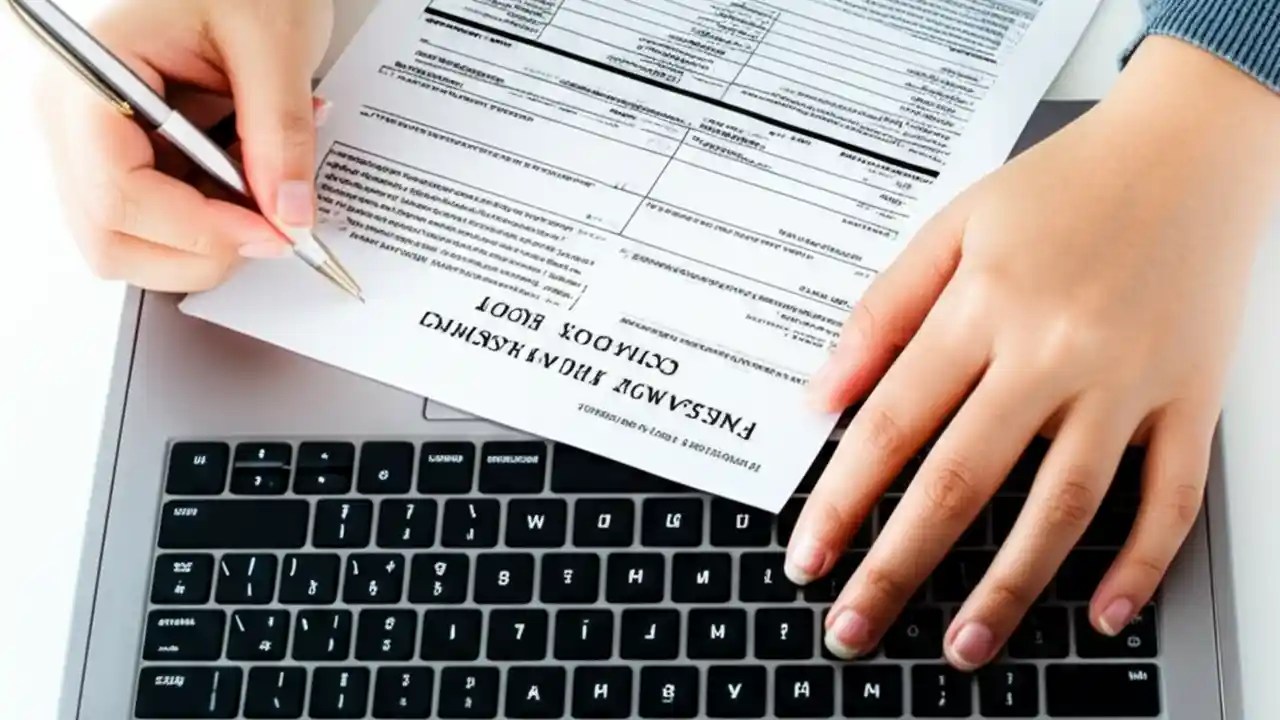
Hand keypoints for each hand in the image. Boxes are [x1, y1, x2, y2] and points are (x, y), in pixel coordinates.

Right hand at [34, 0, 334, 290]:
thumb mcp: (276, 43)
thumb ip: (282, 133)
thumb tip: (288, 215)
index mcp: (92, 75)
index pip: (118, 190)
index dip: (198, 228)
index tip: (270, 230)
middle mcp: (76, 118)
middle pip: (111, 237)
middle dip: (200, 251)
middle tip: (272, 228)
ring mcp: (98, 148)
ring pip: (132, 245)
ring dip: (210, 242)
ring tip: (263, 192)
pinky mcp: (131, 164)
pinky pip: (160, 227)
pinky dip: (213, 226)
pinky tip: (248, 184)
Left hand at [787, 36, 1279, 669]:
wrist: (1189, 144)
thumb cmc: (1062, 184)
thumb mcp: (952, 226)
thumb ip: (881, 312)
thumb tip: (819, 398)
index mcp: (984, 306)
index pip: (891, 424)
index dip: (841, 500)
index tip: (806, 556)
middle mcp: (1053, 349)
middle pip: (961, 480)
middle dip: (897, 566)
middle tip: (853, 628)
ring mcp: (1130, 380)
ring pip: (1063, 505)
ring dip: (1010, 587)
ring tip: (961, 646)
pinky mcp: (1191, 397)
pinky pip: (1172, 495)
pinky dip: (1141, 560)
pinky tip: (1104, 613)